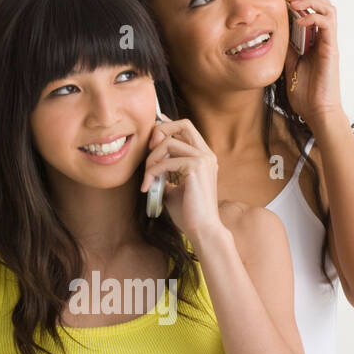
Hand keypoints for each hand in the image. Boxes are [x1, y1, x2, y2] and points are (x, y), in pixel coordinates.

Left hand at [141, 118, 222, 242]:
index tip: (151, 133)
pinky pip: (166, 161)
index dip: (167, 124)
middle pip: (182, 124)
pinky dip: (152, 172)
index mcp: (203, 156)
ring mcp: (204, 159)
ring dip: (151, 158)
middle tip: (148, 150)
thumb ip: (165, 170)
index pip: (186, 127)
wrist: (202, 229)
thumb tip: (150, 159)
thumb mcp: (172, 185)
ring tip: (147, 177)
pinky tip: (148, 186)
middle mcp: (206, 154)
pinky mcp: (197, 167)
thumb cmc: (188, 211)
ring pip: (169, 142)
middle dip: (160, 131)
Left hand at [282, 0, 342, 121]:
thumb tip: (272, 33)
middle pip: (322, 4)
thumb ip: (285, 48)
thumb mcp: (287, 64)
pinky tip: (300, 21)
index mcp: (313, 41)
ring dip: (311, 1)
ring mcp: (329, 43)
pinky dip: (314, 17)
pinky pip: (328, 24)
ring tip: (293, 2)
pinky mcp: (332, 49)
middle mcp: (323, 39)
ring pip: (329, 9)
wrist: (315, 111)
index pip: (310, 11)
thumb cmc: (303, 92)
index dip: (297, 1)